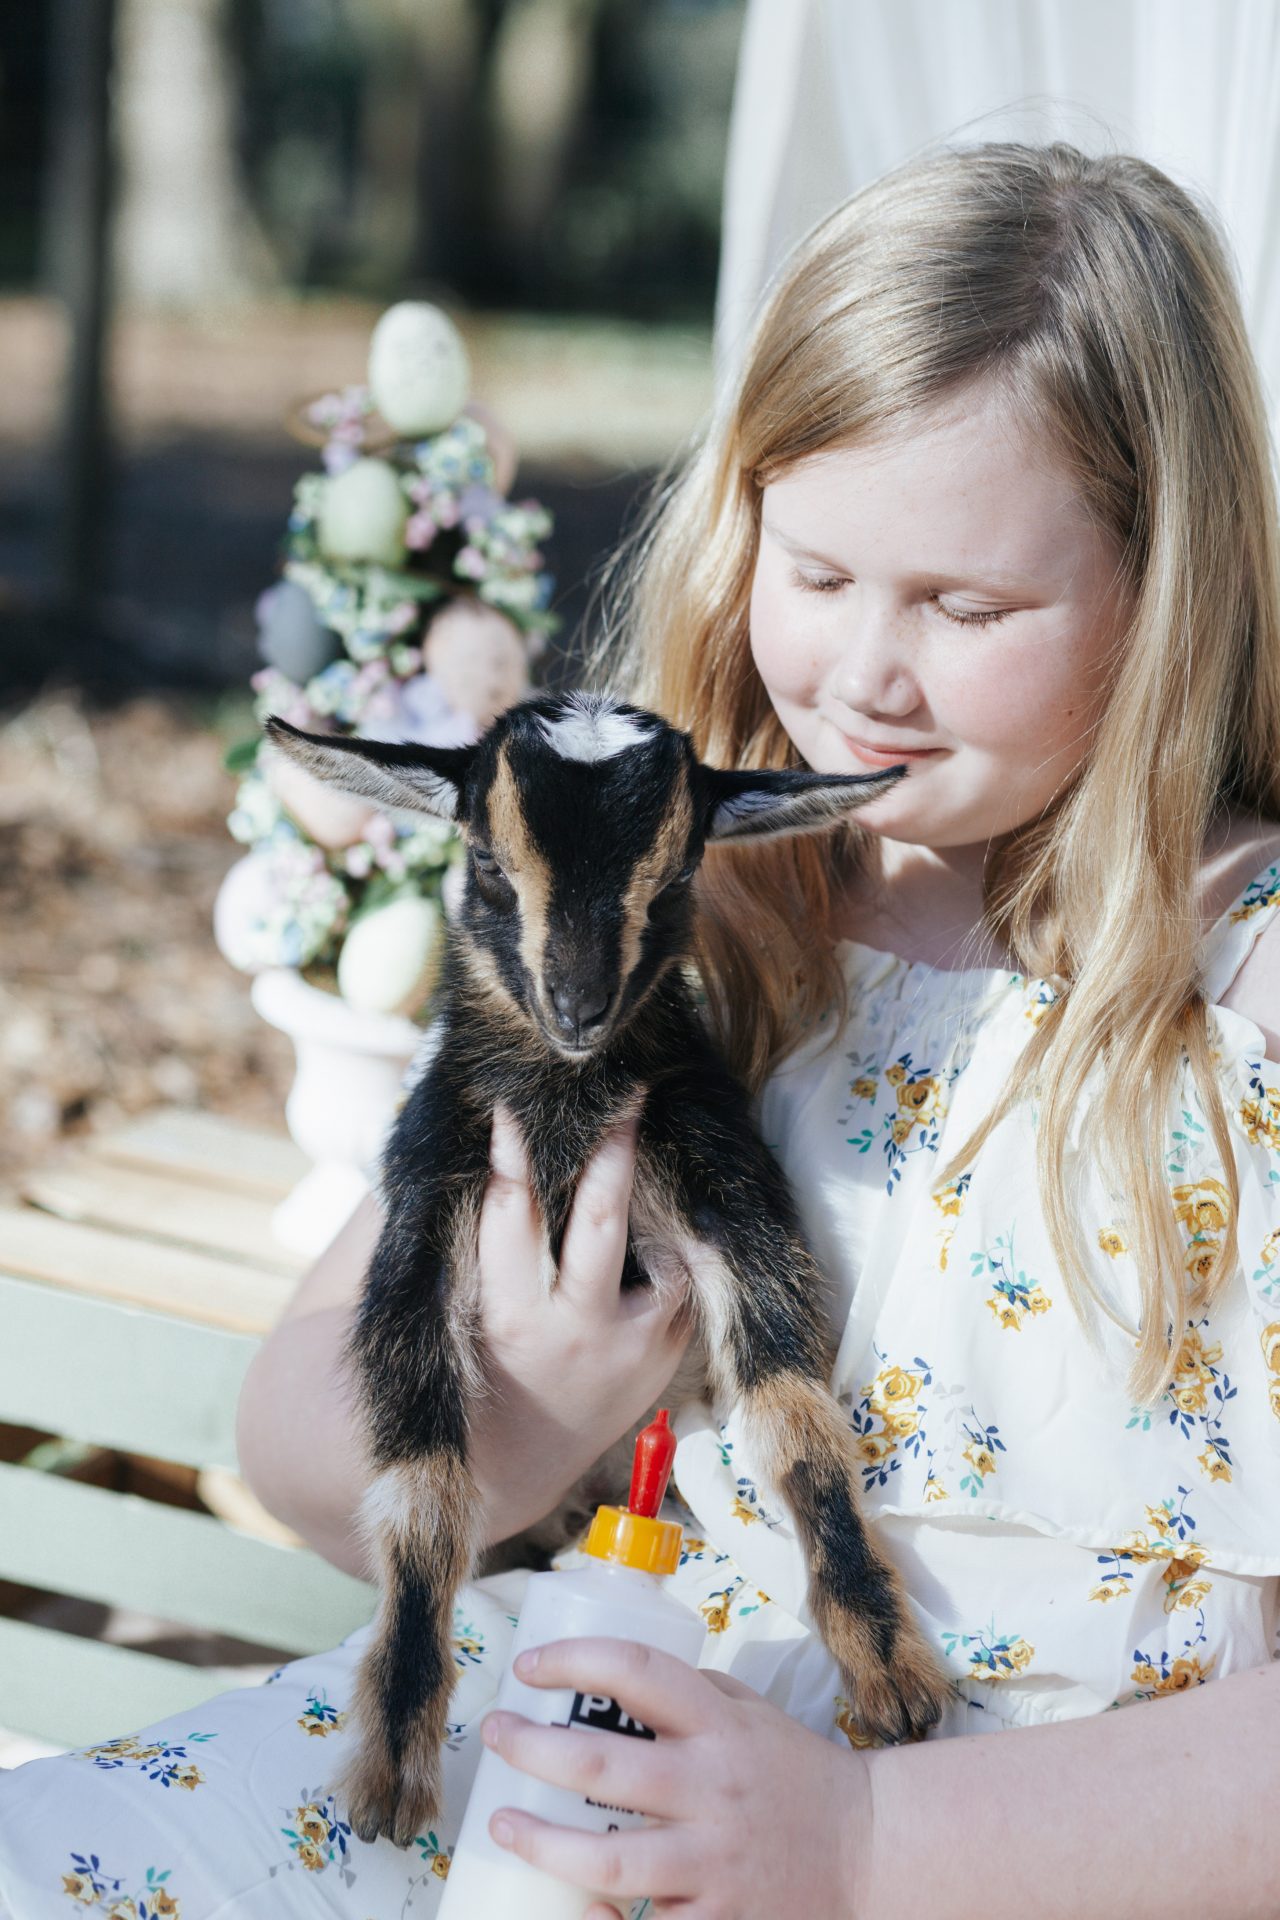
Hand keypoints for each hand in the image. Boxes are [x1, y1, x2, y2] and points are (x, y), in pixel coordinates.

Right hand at [469, 1106, 692, 1545]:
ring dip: (654, 1204)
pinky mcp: (669, 1353)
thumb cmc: (473, 1362)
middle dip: (613, 1153)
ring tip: (648, 1155)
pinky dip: (669, 1246)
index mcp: (509, 1313)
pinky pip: (682, 1278)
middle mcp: (576, 1330)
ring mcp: (633, 1346)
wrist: (511, 1462)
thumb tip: (466, 1137)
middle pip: (601, 1221)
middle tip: (627, 1091)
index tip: (515, 1102)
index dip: (513, 1152)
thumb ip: (462, 1232)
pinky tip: (656, 1220)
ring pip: (662, 1249)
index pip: (513, 1214)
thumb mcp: (455, 1306)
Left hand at [479, 1638, 871, 1919]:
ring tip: (503, 1824)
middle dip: (534, 1750)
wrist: (869, 1850)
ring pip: (612, 1861)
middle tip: (495, 1735)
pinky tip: (571, 1911)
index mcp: (719, 1725)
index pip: (637, 1672)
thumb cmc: (797, 1773)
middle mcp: (713, 1788)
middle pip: (604, 1768)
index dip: (574, 1660)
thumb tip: (615, 1677)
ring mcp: (715, 1861)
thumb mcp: (751, 1712)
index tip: (528, 1667)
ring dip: (545, 1844)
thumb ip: (691, 1695)